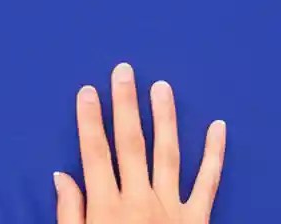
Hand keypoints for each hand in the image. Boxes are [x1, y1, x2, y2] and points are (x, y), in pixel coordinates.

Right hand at [55, 63, 226, 223]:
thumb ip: (71, 213)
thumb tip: (62, 175)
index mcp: (106, 208)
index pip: (95, 153)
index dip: (89, 120)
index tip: (87, 90)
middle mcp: (139, 201)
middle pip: (130, 144)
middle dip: (125, 104)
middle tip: (124, 71)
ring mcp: (172, 209)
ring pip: (168, 154)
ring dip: (165, 118)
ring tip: (162, 87)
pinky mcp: (199, 220)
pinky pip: (209, 182)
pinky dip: (215, 154)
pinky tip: (218, 127)